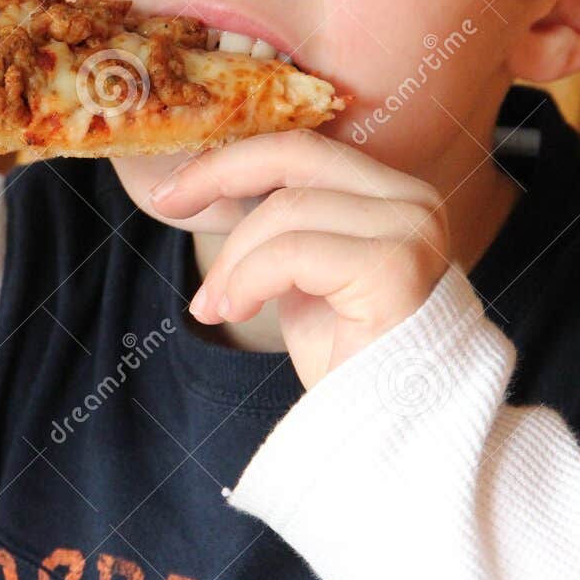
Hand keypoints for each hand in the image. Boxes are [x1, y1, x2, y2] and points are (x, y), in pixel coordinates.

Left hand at [148, 129, 450, 389]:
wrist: (391, 430)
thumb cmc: (347, 359)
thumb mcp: (303, 276)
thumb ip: (284, 227)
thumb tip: (213, 186)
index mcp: (393, 195)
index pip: (303, 148)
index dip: (231, 159)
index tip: (173, 188)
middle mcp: (413, 202)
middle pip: (295, 156)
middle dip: (217, 177)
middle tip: (166, 207)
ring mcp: (411, 232)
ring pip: (287, 209)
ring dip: (233, 260)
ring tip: (216, 307)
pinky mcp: (395, 270)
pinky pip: (294, 252)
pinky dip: (249, 279)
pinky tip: (235, 312)